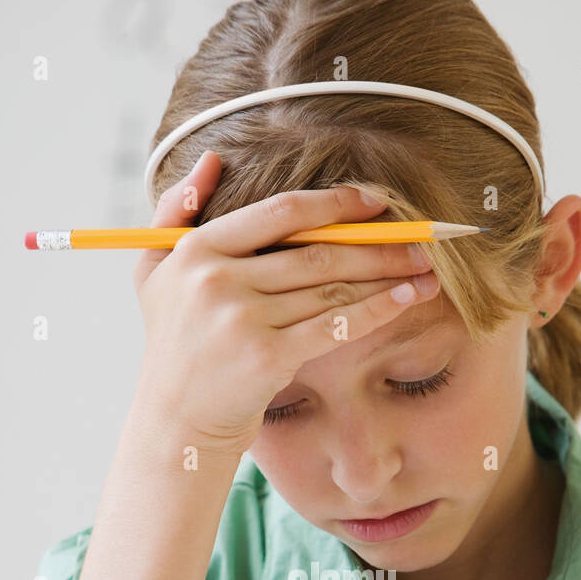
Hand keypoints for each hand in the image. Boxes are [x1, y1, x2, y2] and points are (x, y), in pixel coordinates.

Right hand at [132, 151, 438, 454]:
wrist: (177, 421)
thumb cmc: (174, 345)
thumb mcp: (154, 274)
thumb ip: (175, 213)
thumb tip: (211, 158)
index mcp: (196, 250)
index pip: (280, 213)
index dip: (336, 204)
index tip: (376, 202)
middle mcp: (217, 279)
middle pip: (316, 252)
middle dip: (376, 244)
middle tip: (421, 239)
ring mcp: (242, 318)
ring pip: (331, 288)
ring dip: (387, 275)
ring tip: (425, 268)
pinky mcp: (268, 356)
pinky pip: (335, 325)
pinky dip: (377, 308)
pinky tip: (409, 298)